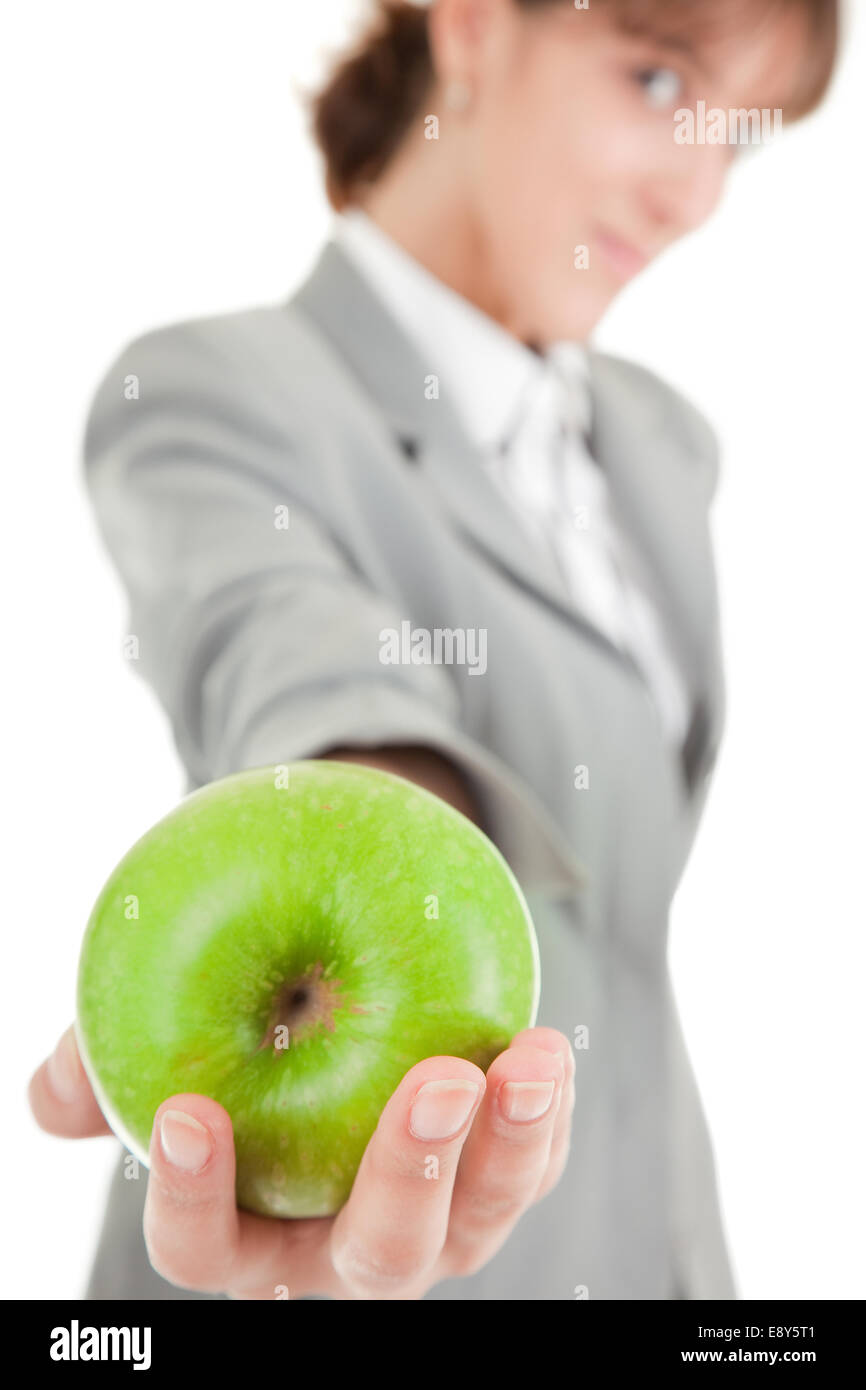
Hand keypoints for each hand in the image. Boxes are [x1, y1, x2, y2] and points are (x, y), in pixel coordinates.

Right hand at [29, 1023, 573, 1298]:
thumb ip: (111, 1055)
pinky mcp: (493, 1182)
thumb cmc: (241, 1017)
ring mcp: (429, 1225)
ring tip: (531, 1058)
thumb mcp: (171, 1027)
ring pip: (475, 1221)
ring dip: (511, 1146)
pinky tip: (547, 1049)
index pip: (203, 1250)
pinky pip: (531, 1167)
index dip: (191, 1199)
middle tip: (437, 1082)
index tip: (185, 1112)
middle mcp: (340, 1248)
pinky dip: (545, 1117)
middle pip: (377, 1259)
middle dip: (408, 1178)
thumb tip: (52, 1094)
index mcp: (247, 1230)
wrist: (333, 985)